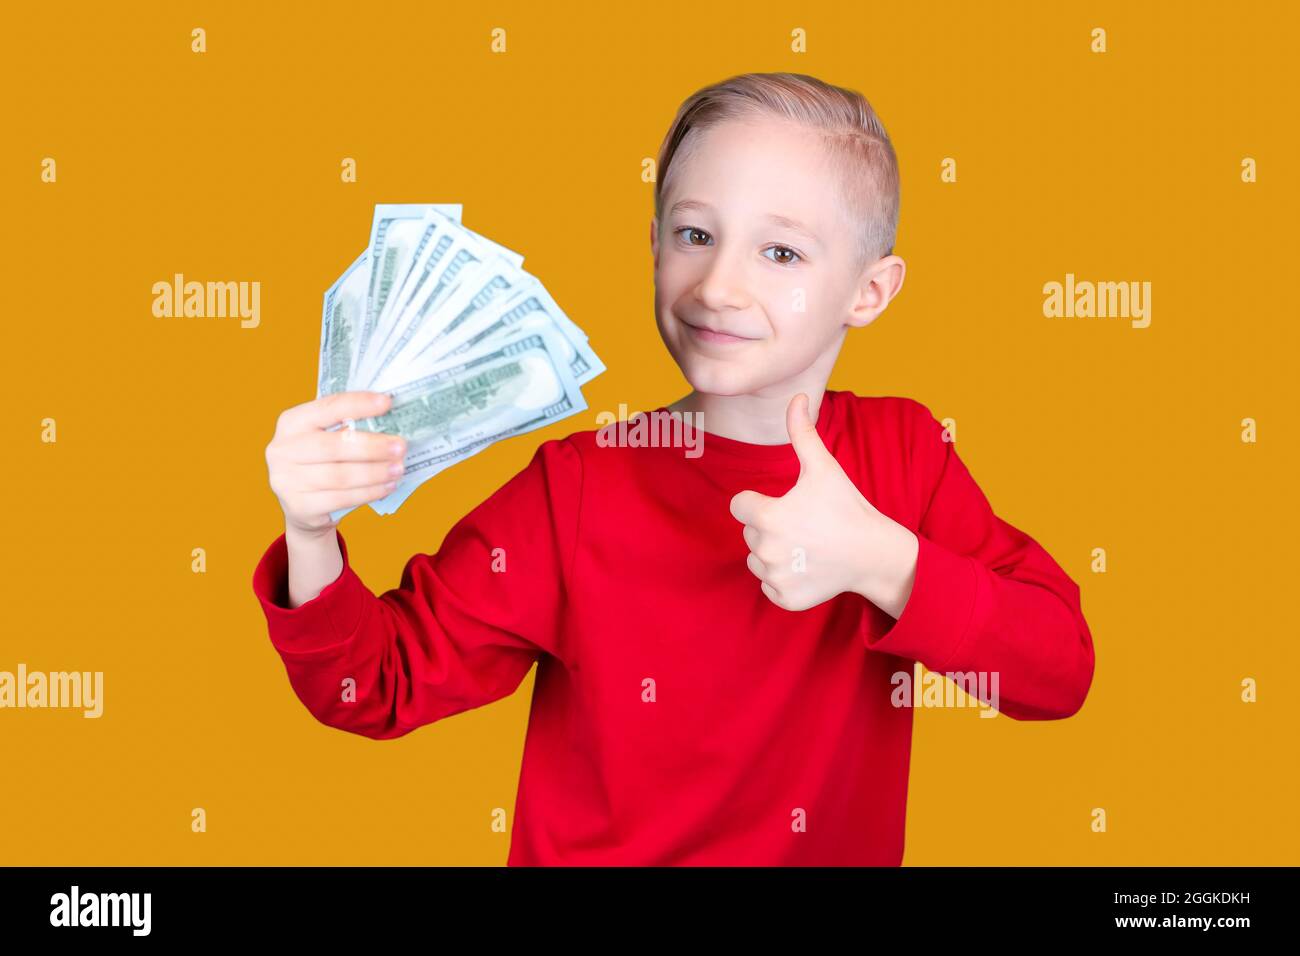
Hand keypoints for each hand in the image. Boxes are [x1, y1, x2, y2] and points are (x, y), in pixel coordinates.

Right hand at [264, 390, 407, 536]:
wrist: (303, 507)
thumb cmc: (322, 463)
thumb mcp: (325, 438)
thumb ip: (348, 427)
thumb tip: (392, 421)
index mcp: (292, 422)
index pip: (327, 408)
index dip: (358, 404)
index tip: (387, 403)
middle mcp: (282, 449)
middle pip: (334, 446)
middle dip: (372, 446)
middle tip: (401, 446)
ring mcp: (286, 480)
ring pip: (340, 476)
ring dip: (375, 472)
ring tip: (398, 469)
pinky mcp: (299, 506)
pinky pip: (341, 499)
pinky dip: (368, 493)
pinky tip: (387, 487)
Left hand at [729, 393, 917, 614]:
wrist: (874, 554)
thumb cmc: (846, 507)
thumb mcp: (823, 468)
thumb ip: (802, 433)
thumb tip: (797, 396)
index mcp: (769, 517)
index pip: (739, 505)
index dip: (759, 501)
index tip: (787, 504)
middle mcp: (767, 550)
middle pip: (750, 532)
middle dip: (770, 526)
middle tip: (804, 525)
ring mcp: (775, 578)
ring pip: (756, 560)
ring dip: (774, 553)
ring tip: (806, 545)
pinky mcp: (784, 598)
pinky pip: (768, 585)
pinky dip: (784, 579)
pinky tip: (808, 567)